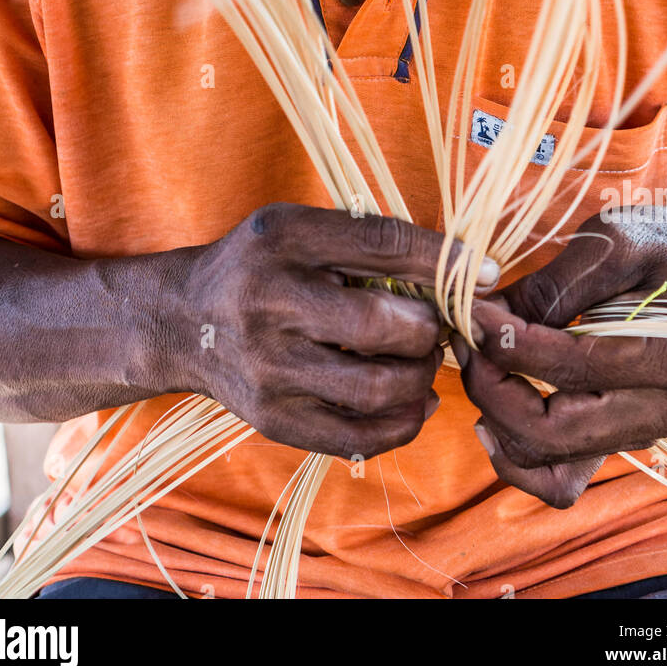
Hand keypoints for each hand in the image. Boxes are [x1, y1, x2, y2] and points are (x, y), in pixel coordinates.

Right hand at [170, 202, 497, 459]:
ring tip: (420, 361)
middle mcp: (270, 303)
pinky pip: (359, 436)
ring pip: (378, 388)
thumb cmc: (259, 266)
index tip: (482, 274)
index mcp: (284, 240)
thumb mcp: (302, 229)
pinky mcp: (275, 420)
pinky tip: (412, 400)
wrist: (184, 322)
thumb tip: (465, 272)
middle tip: (435, 326)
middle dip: (428, 328)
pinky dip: (402, 422)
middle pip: (383, 326)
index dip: (442, 261)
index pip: (381, 243)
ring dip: (420, 376)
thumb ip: (371, 242)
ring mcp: (270, 369)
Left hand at [455, 205, 666, 506]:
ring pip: (547, 462)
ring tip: (476, 364)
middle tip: (463, 339)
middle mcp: (663, 411)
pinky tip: (489, 418)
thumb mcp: (612, 242)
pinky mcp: (616, 443)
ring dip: (496, 418)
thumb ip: (553, 285)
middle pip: (552, 433)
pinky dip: (516, 459)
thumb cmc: (658, 246)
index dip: (508, 344)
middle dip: (491, 387)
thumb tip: (488, 318)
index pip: (571, 368)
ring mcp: (640, 435)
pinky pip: (559, 481)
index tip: (471, 311)